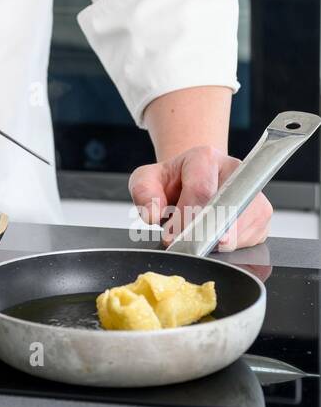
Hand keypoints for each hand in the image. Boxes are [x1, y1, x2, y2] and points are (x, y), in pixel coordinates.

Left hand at [129, 145, 273, 251]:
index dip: (186, 218)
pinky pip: (250, 239)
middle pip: (226, 209)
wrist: (191, 182)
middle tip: (188, 247)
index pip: (201, 191)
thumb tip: (153, 214)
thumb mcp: (146, 180)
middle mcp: (235, 170)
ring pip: (241, 227)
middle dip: (204, 234)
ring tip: (198, 241)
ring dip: (217, 243)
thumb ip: (144, 194)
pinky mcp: (261, 216)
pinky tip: (214, 241)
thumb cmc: (171, 182)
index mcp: (205, 157)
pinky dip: (231, 248)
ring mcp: (253, 192)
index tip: (172, 237)